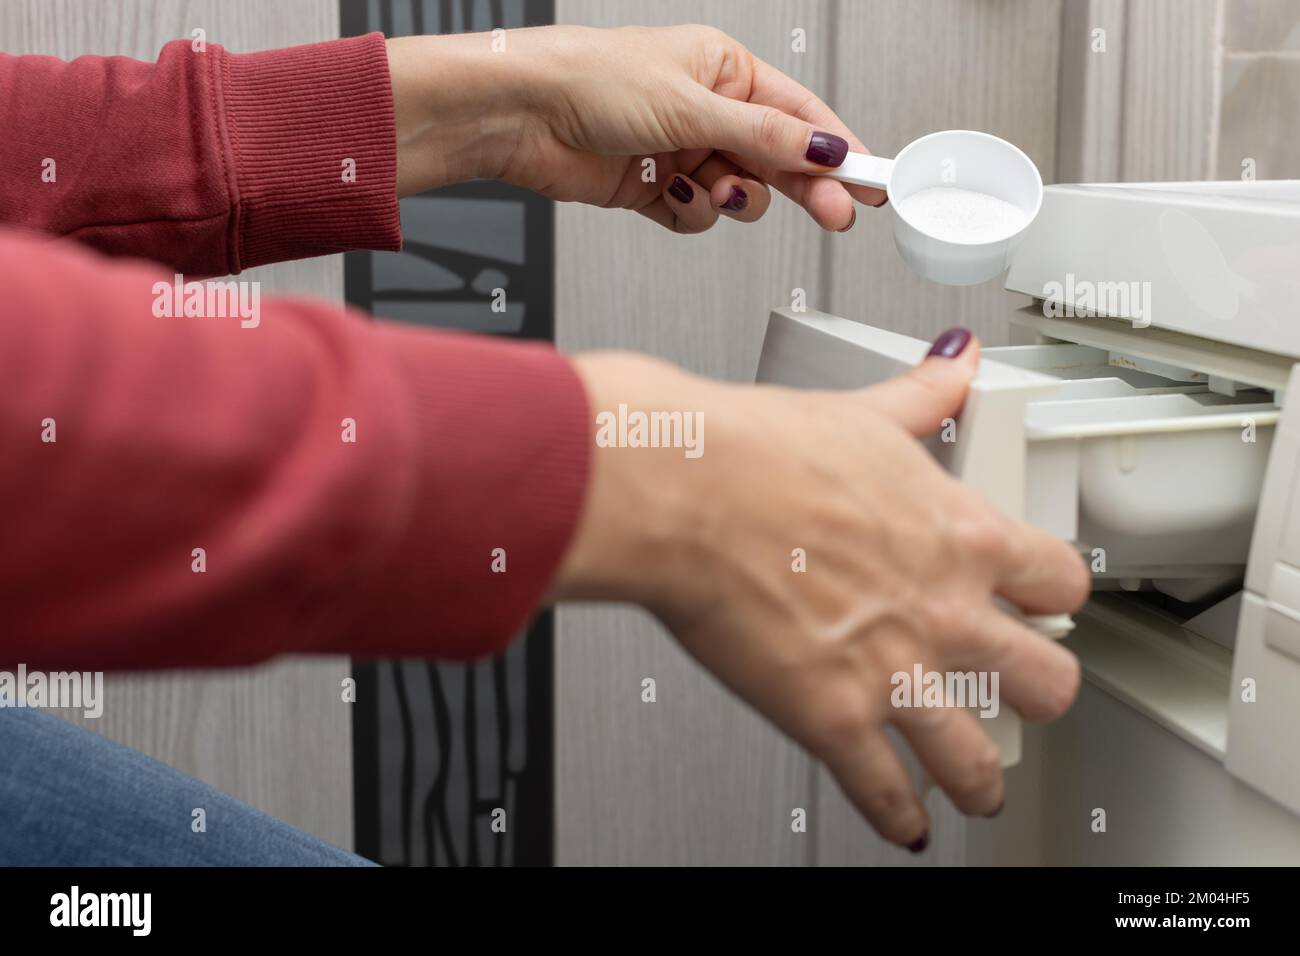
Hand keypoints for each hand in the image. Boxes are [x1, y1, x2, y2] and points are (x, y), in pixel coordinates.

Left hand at [386, 25, 884, 232]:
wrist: (520, 115)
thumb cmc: (590, 79)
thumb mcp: (693, 104)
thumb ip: (765, 134)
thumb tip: (822, 147)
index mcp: (725, 70)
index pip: (801, 114)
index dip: (840, 149)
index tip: (874, 179)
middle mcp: (707, 110)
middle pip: (778, 159)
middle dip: (802, 187)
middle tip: (836, 215)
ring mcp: (681, 151)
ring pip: (738, 193)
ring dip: (728, 198)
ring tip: (707, 186)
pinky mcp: (653, 188)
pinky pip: (696, 214)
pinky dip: (687, 211)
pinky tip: (665, 192)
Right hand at [551, 334, 1090, 848]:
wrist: (687, 490)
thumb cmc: (758, 453)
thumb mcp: (862, 415)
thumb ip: (921, 399)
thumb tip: (954, 362)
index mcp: (959, 535)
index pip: (1059, 580)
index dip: (1059, 597)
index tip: (1048, 601)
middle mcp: (943, 611)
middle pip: (1048, 681)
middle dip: (1041, 691)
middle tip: (1025, 691)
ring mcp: (895, 672)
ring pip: (979, 757)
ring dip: (982, 777)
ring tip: (978, 785)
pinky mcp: (834, 718)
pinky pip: (886, 793)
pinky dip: (896, 816)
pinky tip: (903, 823)